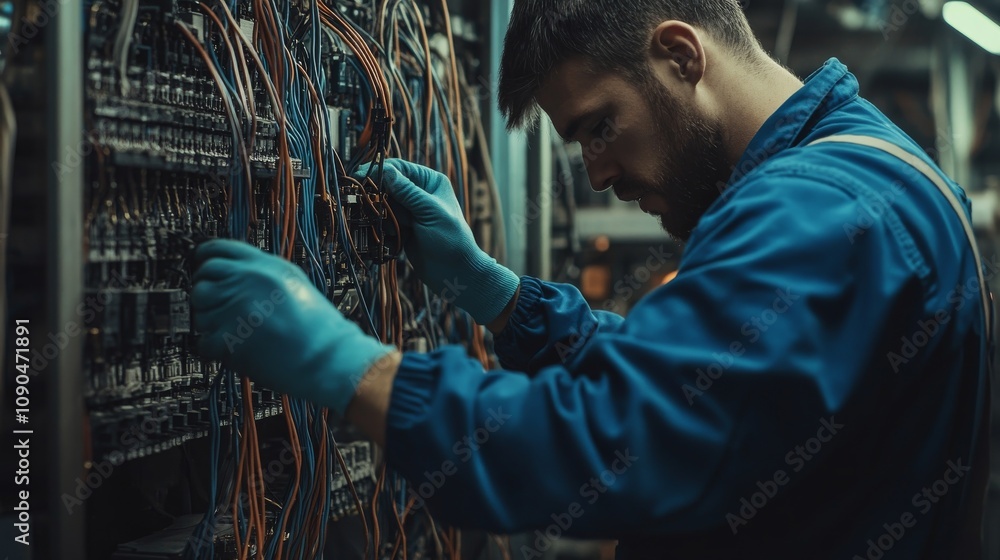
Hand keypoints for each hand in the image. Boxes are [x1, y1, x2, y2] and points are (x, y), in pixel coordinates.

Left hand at [191, 239, 394, 415]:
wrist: (327, 357)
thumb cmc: (317, 325)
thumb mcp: (293, 281)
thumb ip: (260, 272)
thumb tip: (231, 271)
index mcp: (263, 265)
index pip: (216, 250)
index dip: (204, 259)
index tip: (201, 266)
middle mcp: (246, 282)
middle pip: (202, 279)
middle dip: (206, 293)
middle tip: (218, 306)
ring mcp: (234, 310)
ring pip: (199, 311)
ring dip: (210, 322)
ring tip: (235, 331)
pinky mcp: (227, 340)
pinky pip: (203, 341)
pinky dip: (215, 348)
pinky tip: (235, 348)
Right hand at [370, 159, 518, 325]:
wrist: (454, 273)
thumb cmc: (451, 240)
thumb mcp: (429, 212)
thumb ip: (407, 192)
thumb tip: (385, 171)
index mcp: (430, 182)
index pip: (400, 168)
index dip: (380, 170)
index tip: (360, 176)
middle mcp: (419, 193)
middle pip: (387, 185)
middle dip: (381, 197)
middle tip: (376, 208)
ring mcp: (410, 211)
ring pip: (383, 204)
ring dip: (384, 215)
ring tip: (397, 228)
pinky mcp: (402, 227)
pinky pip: (384, 221)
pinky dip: (384, 227)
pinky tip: (395, 236)